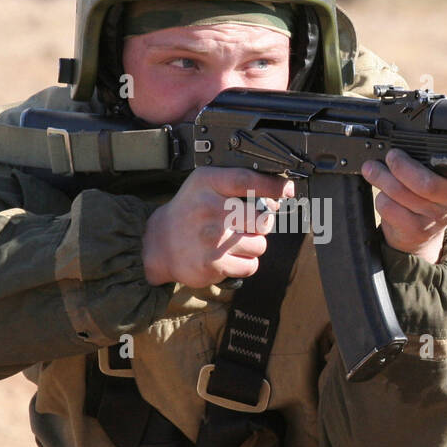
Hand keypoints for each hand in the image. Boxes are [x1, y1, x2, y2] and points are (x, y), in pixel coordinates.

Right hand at [142, 168, 294, 287]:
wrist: (159, 244)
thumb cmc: (189, 212)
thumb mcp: (205, 184)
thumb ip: (238, 182)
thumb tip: (279, 193)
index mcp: (208, 184)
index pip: (248, 181)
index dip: (273, 186)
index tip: (287, 189)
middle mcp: (210, 210)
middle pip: (263, 219)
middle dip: (261, 224)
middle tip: (246, 224)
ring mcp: (213, 239)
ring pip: (260, 245)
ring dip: (252, 245)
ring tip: (233, 241)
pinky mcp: (214, 264)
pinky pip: (251, 265)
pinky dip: (245, 263)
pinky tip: (229, 255)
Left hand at [361, 150, 446, 263]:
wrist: (419, 235)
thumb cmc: (425, 198)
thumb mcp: (437, 178)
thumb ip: (429, 160)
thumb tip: (402, 140)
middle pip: (425, 183)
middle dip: (400, 166)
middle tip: (390, 156)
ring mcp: (435, 218)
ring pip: (401, 193)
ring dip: (381, 178)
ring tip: (373, 170)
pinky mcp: (415, 230)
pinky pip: (389, 207)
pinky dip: (380, 197)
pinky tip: (383, 195)